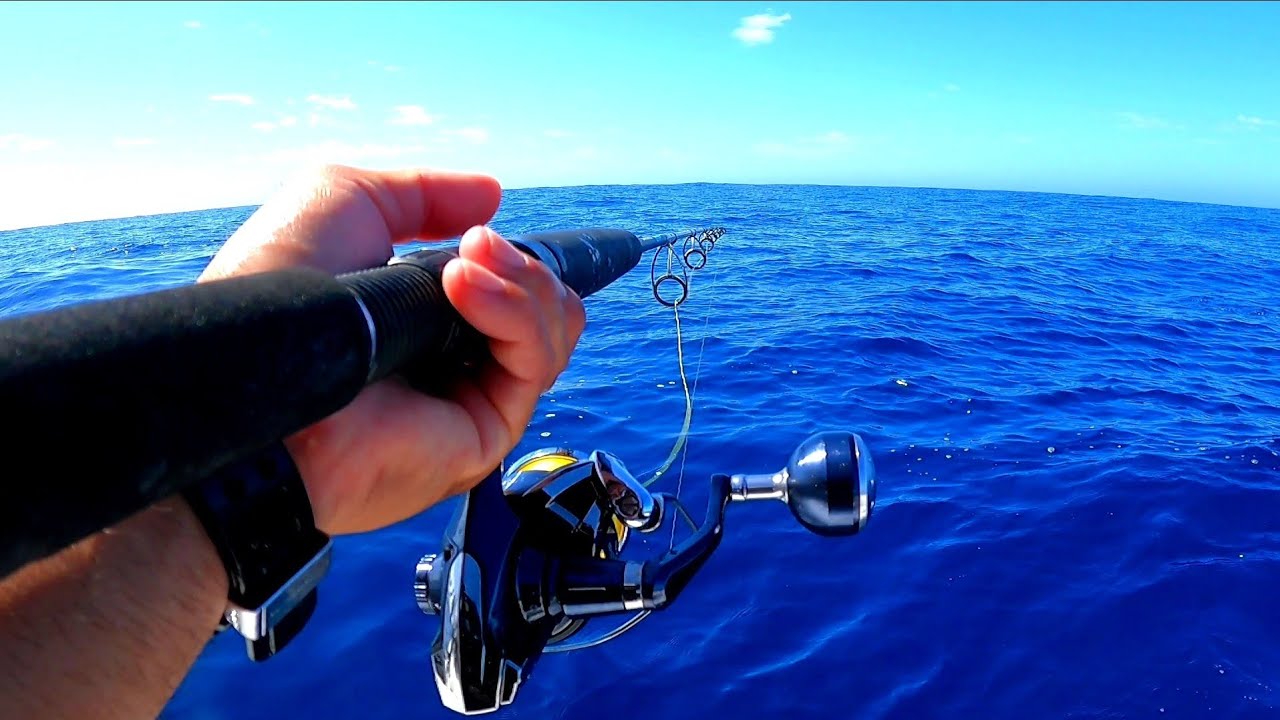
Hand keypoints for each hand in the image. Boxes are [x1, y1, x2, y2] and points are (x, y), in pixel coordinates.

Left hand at [199, 164, 585, 534]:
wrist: (259, 372)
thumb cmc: (282, 289)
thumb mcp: (351, 203)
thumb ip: (423, 194)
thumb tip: (492, 197)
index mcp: (423, 323)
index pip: (509, 292)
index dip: (510, 260)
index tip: (480, 236)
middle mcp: (454, 366)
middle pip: (547, 309)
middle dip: (524, 267)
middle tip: (472, 246)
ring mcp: (472, 402)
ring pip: (555, 331)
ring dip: (524, 283)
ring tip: (461, 269)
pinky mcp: (486, 433)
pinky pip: (538, 362)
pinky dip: (517, 313)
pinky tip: (464, 289)